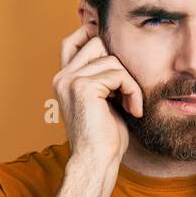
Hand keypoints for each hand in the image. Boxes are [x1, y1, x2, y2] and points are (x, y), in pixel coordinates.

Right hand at [53, 22, 142, 171]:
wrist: (95, 162)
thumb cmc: (104, 138)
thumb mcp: (104, 101)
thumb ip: (105, 77)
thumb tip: (118, 52)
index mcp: (63, 79)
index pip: (73, 40)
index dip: (93, 35)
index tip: (117, 49)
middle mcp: (62, 76)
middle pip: (97, 42)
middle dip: (119, 64)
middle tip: (127, 92)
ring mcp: (70, 80)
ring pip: (112, 58)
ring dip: (129, 82)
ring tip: (131, 105)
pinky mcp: (84, 86)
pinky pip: (119, 74)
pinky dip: (132, 91)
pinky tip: (133, 110)